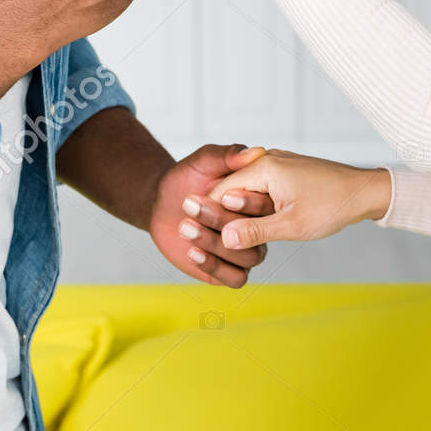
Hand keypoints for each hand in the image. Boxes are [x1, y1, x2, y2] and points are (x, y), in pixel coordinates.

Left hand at [150, 144, 275, 287]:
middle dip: (222, 221)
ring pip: (247, 259)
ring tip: (187, 227)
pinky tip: (193, 251)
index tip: (222, 195)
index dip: (248, 203)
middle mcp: (258, 228)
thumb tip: (255, 152)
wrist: (163, 203)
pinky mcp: (230, 270)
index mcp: (260, 201)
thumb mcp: (204, 161)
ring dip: (215, 244)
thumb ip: (228, 155)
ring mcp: (246, 250)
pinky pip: (236, 278)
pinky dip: (215, 266)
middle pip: (256, 234)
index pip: (267, 207)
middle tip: (191, 206)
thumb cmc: (187, 179)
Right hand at [195, 148, 391, 249]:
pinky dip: (257, 206)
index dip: (209, 215)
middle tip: (211, 237)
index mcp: (264, 168)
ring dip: (242, 212)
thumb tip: (224, 238)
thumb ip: (255, 231)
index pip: (221, 190)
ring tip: (233, 234)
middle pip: (232, 189)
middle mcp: (268, 160)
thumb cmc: (332, 206)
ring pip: (247, 190)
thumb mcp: (292, 225)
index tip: (198, 235)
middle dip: (224, 214)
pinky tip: (258, 224)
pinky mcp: (287, 173)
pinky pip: (262, 189)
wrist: (365, 192)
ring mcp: (278, 164)